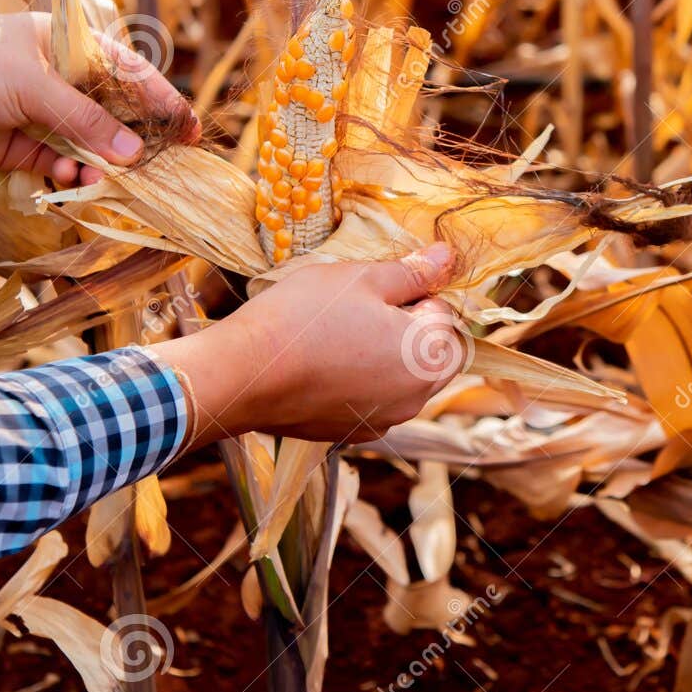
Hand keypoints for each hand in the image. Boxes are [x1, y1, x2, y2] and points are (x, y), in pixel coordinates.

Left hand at [0, 13, 197, 182]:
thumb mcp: (35, 86)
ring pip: (92, 146)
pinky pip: (63, 166)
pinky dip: (71, 178)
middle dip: (137, 142)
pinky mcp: (23, 147)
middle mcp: (63, 79)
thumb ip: (86, 122)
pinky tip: (71, 183)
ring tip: (108, 183)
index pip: (132, 74)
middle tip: (160, 170)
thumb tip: (134, 155)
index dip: (164, 102)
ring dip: (103, 166)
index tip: (191, 132)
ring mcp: (44, 114)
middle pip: (117, 114)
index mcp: (71, 45)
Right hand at [155, 244, 465, 448]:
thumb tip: (448, 256)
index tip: (381, 285)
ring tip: (340, 331)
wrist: (242, 375)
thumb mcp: (363, 279)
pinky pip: (373, 399)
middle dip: (410, 327)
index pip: (449, 316)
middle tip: (362, 305)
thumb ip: (413, 272)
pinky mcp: (352, 434)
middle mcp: (416, 399)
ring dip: (386, 354)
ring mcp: (384, 421)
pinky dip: (360, 380)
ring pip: (402, 379)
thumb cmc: (305, 318)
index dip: (419, 293)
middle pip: (433, 354)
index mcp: (429, 358)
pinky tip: (325, 361)